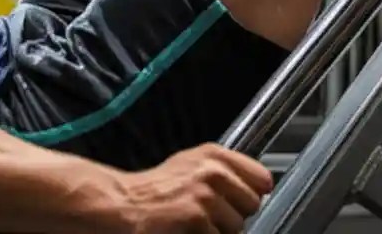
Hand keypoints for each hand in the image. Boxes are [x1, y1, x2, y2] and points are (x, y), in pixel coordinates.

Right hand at [119, 143, 273, 233]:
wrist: (119, 205)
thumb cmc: (153, 191)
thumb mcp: (191, 167)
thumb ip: (225, 173)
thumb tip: (260, 189)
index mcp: (214, 155)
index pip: (262, 178)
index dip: (249, 194)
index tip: (237, 201)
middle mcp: (213, 170)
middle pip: (252, 206)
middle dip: (233, 216)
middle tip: (206, 216)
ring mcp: (205, 194)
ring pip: (237, 228)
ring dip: (218, 232)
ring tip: (192, 225)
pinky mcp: (196, 218)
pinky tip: (184, 231)